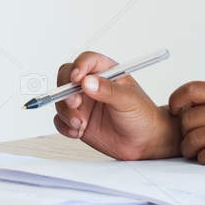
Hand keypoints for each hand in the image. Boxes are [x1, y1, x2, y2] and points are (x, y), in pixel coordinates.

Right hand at [51, 51, 177, 160]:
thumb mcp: (129, 100)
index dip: (78, 67)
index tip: (77, 79)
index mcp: (105, 72)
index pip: (86, 61)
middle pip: (66, 78)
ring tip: (80, 124)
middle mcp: (91, 85)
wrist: (144, 143)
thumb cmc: (142, 116)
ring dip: (65, 112)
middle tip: (74, 103)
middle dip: (65, 91)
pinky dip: (65, 126)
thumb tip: (87, 82)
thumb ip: (108, 90)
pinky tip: (78, 131)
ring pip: (60, 100)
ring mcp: (83, 103)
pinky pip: (60, 120)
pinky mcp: (77, 120)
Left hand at [168, 82, 204, 164]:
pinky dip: (204, 158)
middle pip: (188, 119)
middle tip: (188, 141)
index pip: (190, 90)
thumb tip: (192, 109)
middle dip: (182, 133)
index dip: (176, 100)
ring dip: (190, 149)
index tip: (175, 112)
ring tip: (194, 153)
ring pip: (196, 138)